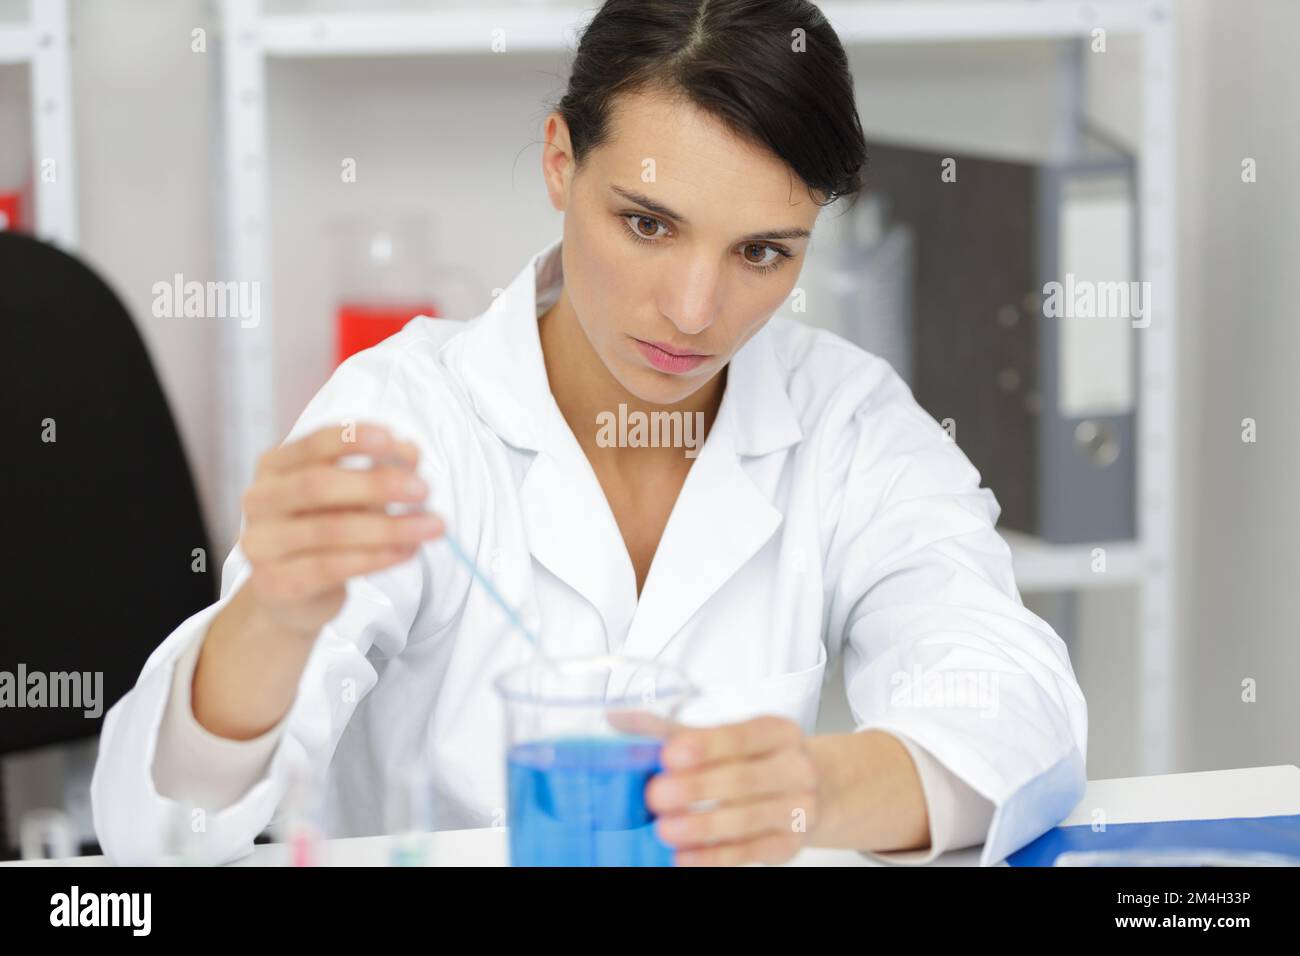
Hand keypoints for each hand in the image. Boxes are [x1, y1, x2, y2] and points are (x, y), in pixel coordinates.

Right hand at [238, 422, 444, 638]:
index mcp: (275, 467)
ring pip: (330, 530)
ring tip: (431, 526)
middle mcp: (260, 501)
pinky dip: (375, 558)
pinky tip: (407, 551)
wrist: (290, 594)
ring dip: (388, 527)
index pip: (311, 445)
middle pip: (317, 485)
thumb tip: (409, 452)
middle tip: (422, 489)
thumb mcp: (352, 496)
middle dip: (375, 484)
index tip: (391, 439)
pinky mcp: (275, 584)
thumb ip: (378, 471)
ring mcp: (262, 544)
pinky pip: (331, 568)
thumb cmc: (325, 531)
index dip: (350, 439)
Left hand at [645, 716, 820, 865]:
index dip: (706, 746)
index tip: (670, 754)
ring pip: (747, 819)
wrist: (810, 791)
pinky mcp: (788, 844)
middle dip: (696, 789)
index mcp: (778, 731)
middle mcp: (795, 768)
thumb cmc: (753, 759)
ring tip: (664, 829)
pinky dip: (714, 857)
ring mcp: (798, 809)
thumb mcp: (721, 738)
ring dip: (702, 826)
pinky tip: (684, 856)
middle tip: (655, 795)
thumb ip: (672, 730)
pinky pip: (750, 852)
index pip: (741, 735)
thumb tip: (619, 720)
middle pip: (743, 779)